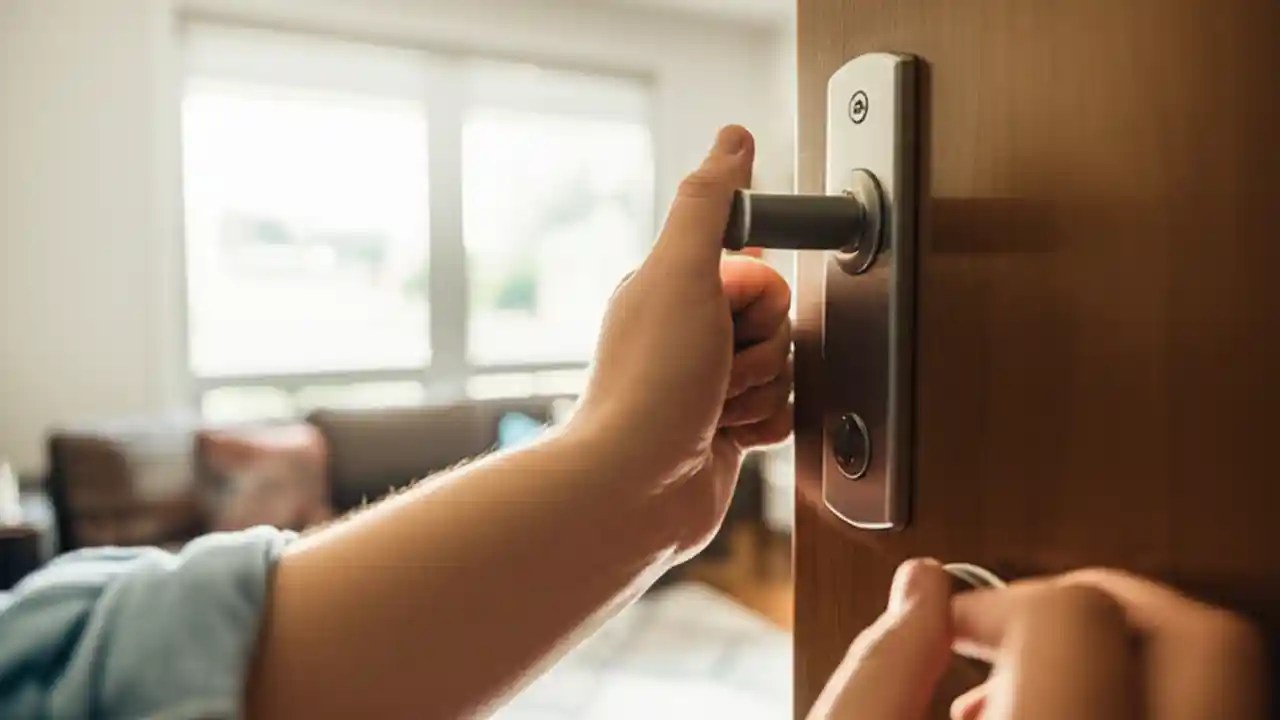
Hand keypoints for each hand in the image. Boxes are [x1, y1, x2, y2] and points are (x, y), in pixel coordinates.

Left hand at [569, 125, 791, 557]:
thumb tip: (733, 141)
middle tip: (717, 371)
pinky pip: (781, 415)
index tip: (728, 316)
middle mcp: (687, 333)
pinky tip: (726, 436)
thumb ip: (710, 203)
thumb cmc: (651, 385)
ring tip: (713, 409)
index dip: (757, 298)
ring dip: (759, 393)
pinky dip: (763, 427)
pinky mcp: (724, 430)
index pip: (759, 273)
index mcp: (672, 289)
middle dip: (761, 352)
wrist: (635, 487)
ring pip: (782, 371)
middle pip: (777, 322)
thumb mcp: (681, 273)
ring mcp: (706, 383)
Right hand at [807, 560, 1266, 719]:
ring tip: (1043, 682)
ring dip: (1133, 651)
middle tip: (1039, 608)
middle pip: (1204, 638)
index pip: (1077, 619)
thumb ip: (874, 672)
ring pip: (1227, 684)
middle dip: (1107, 596)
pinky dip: (1150, 702)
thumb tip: (920, 588)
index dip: (1003, 596)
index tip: (959, 615)